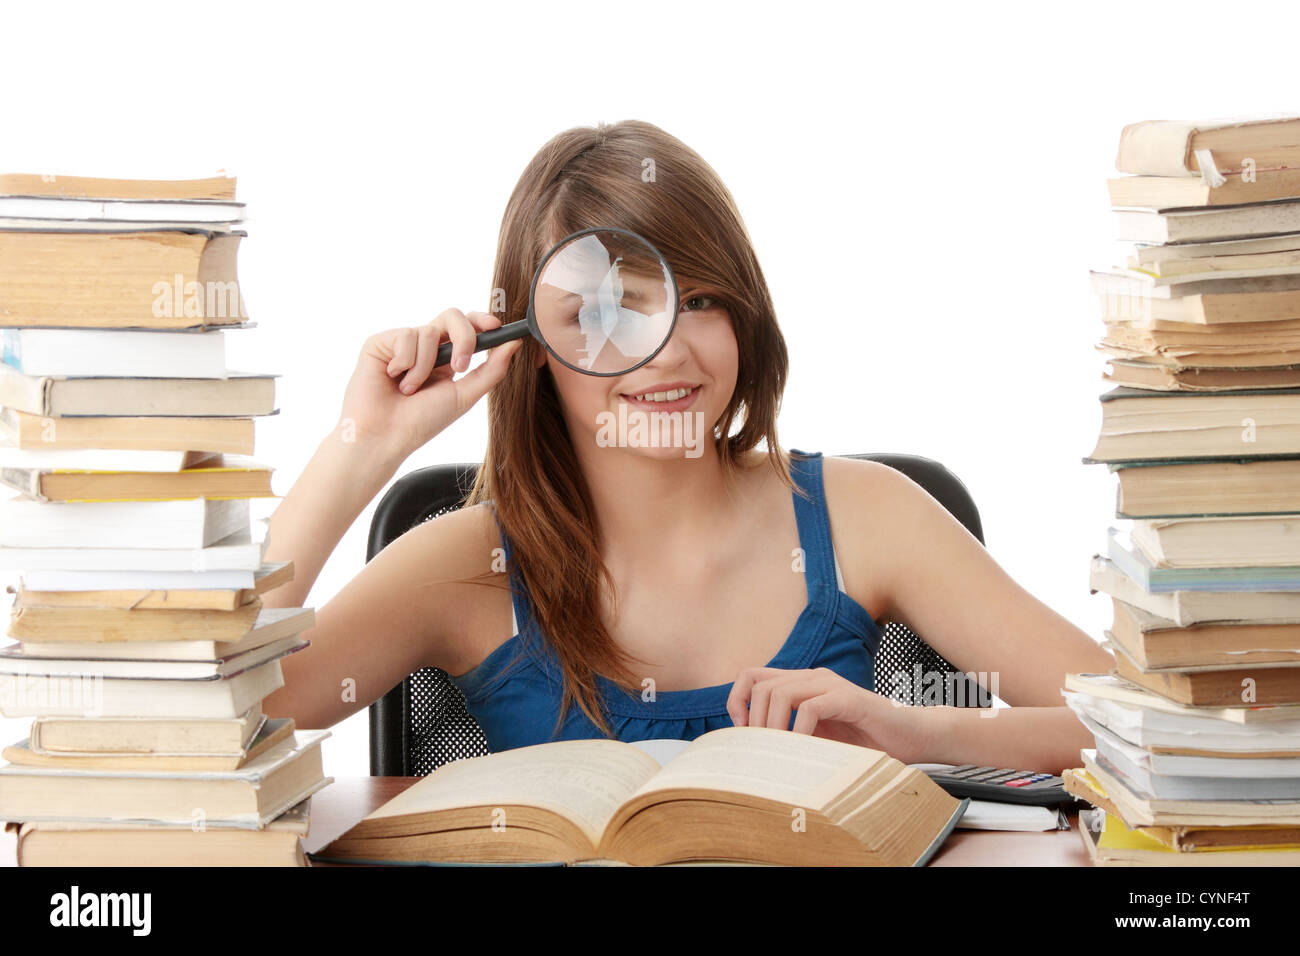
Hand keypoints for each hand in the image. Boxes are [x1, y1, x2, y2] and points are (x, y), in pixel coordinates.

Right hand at [339, 309, 523, 459]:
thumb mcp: (465, 395)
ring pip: (429, 330)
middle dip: (464, 337)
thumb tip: (515, 342)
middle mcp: (425, 347)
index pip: (467, 327)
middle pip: (452, 316)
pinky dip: (406, 362)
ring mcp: (402, 343)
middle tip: (460, 366)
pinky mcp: (380, 342)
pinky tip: (393, 378)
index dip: (481, 321)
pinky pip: (406, 336)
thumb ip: (492, 369)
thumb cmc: (422, 421)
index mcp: (446, 359)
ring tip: (410, 389)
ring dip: (426, 366)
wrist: (386, 436)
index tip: (495, 326)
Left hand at [725, 666, 933, 762]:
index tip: (741, 729)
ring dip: (773, 725)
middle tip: (760, 748)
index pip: (752, 676)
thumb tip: (752, 749)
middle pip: (761, 685)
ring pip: (781, 692)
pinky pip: (811, 708)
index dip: (737, 700)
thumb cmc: (864, 741)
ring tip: (778, 751)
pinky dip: (799, 730)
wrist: (911, 738)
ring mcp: (831, 685)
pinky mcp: (849, 698)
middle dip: (753, 719)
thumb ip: (789, 733)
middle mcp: (813, 677)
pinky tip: (803, 749)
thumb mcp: (816, 737)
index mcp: (802, 683)